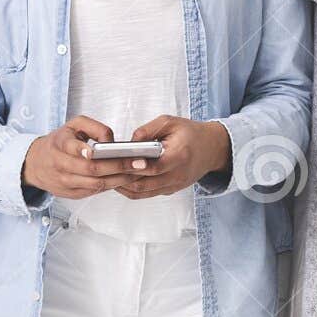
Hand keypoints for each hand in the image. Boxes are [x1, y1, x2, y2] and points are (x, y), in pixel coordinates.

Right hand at [21, 116, 135, 199]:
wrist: (36, 164)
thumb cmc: (59, 142)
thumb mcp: (71, 125)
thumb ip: (93, 127)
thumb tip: (111, 141)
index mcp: (60, 145)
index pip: (74, 149)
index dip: (88, 151)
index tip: (105, 150)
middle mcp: (61, 165)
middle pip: (92, 170)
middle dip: (118, 167)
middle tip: (140, 162)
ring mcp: (65, 183)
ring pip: (96, 184)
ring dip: (120, 179)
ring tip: (138, 172)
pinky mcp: (71, 194)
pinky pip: (95, 191)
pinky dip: (112, 186)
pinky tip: (126, 179)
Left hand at [115, 116, 230, 199]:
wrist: (212, 149)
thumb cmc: (190, 133)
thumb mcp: (170, 122)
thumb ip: (148, 130)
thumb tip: (129, 142)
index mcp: (179, 156)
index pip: (154, 167)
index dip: (134, 166)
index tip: (116, 161)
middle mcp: (177, 175)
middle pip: (144, 183)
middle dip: (122, 179)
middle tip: (104, 171)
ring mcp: (174, 185)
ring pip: (143, 192)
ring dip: (123, 186)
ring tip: (107, 176)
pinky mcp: (170, 190)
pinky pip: (147, 194)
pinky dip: (131, 189)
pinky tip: (119, 180)